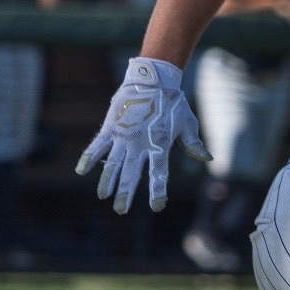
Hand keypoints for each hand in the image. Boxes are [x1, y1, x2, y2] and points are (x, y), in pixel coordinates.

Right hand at [75, 57, 211, 212]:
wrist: (153, 78)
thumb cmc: (173, 102)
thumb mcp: (187, 122)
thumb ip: (193, 143)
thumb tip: (208, 158)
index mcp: (160, 145)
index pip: (159, 174)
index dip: (158, 191)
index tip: (157, 206)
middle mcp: (140, 144)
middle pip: (131, 174)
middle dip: (125, 193)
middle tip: (121, 211)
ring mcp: (123, 136)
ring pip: (112, 163)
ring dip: (107, 181)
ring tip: (103, 196)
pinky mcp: (111, 127)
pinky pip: (97, 145)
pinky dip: (89, 157)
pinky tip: (82, 171)